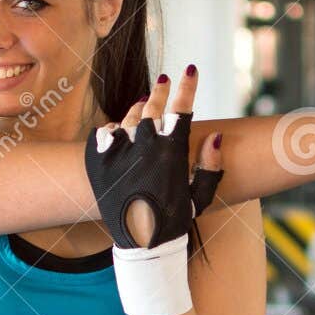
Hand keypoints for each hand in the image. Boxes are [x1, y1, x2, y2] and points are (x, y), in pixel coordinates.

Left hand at [88, 73, 219, 249]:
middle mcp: (143, 145)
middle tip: (165, 80)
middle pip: (153, 106)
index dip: (188, 86)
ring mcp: (119, 151)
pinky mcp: (98, 160)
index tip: (191, 70)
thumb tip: (215, 136)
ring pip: (130, 119)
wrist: (140, 244)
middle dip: (162, 90)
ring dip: (140, 108)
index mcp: (171, 151)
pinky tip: (122, 130)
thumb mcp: (201, 196)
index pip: (181, 108)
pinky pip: (106, 134)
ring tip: (145, 102)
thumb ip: (211, 166)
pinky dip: (116, 130)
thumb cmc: (175, 221)